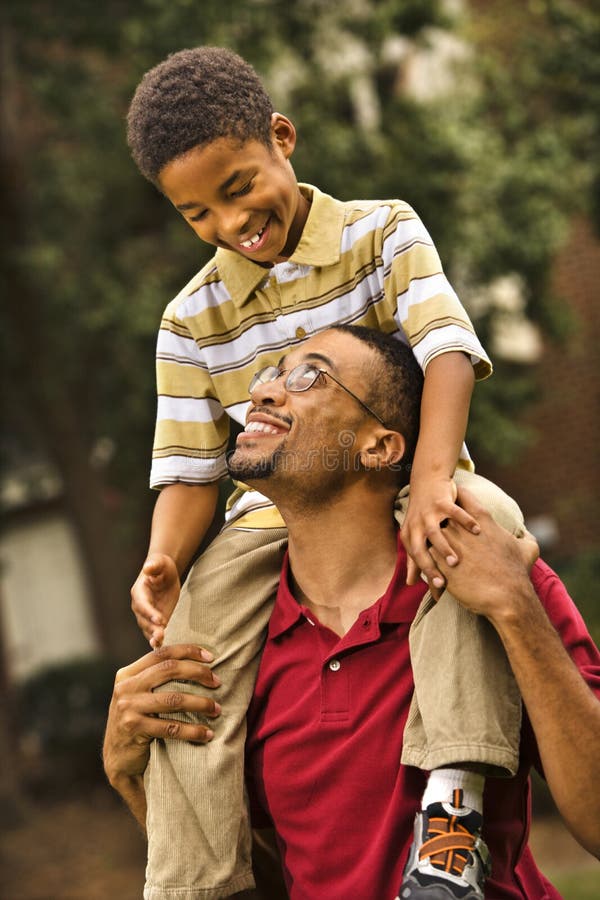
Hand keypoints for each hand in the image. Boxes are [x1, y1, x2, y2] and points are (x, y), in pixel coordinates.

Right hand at [102, 644, 220, 786]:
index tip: (211, 658)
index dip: (188, 651)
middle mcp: (125, 687)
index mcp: (127, 673)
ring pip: (174, 699)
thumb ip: (154, 677)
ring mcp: (128, 707)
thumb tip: (192, 659)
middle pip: (169, 669)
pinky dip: (192, 730)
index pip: (162, 653)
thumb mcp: (138, 695)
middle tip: (217, 682)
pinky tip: (207, 734)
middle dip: (198, 673)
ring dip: (200, 703)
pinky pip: (171, 727)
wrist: (118, 760)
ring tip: (217, 709)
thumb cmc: (136, 723)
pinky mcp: (134, 728)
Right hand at [131, 553, 180, 647]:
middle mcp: (139, 606)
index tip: (160, 619)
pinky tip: (160, 647)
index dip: (150, 612)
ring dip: (153, 636)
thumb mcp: (161, 563)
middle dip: (152, 627)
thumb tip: (148, 567)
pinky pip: (153, 633)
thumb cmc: (162, 567)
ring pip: (147, 629)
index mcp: (139, 592)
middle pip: (144, 619)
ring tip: (159, 642)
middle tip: (161, 634)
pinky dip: (156, 640)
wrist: (164, 575)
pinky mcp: (154, 622)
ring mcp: (146, 616)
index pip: (143, 604)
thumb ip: (154, 565)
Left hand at [401, 476, 480, 597]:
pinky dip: (465, 521)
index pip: (416, 558)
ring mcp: (428, 513)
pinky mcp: (442, 501)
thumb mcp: (417, 536)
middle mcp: (416, 525)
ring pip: (435, 532)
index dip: (425, 574)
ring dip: (445, 547)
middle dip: (430, 566)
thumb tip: (411, 583)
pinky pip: (454, 512)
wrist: (426, 482)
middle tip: (442, 582)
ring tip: (456, 561)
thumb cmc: (424, 516)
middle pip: (420, 549)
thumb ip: (415, 561)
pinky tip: (477, 531)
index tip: (438, 589)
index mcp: (411, 535)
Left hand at [428, 486, 538, 621]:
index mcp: (481, 519)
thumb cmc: (517, 572)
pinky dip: (428, 565)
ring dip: (430, 541)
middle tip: (435, 520)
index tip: (452, 496)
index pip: (461, 495)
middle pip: (441, 514)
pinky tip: (432, 572)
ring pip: (430, 535)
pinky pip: (427, 559)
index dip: (456, 494)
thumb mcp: (527, 549)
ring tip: (428, 547)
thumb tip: (527, 534)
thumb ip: (526, 537)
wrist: (507, 598)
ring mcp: (448, 546)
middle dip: (438, 517)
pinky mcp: (440, 565)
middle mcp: (461, 529)